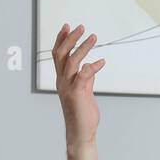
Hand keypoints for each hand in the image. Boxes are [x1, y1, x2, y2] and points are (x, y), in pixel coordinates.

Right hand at [52, 22, 104, 146]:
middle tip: (81, 27)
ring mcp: (68, 88)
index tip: (67, 26)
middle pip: (61, 54)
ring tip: (93, 36)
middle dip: (70, 38)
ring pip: (72, 61)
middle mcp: (62, 82)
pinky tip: (102, 61)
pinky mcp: (77, 94)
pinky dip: (93, 66)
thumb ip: (86, 79)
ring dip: (82, 47)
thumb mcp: (84, 92)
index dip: (61, 40)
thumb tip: (90, 66)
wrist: (82, 133)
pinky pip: (84, 75)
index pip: (57, 55)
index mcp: (62, 80)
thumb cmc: (83, 114)